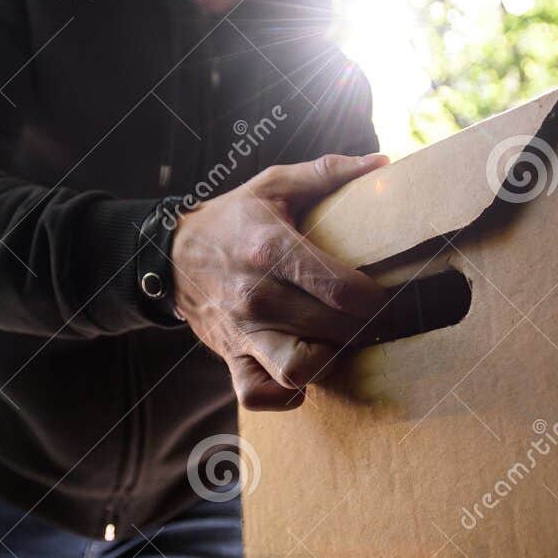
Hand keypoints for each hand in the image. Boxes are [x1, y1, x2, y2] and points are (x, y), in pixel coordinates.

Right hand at [171, 153, 389, 410]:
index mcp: (271, 249)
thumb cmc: (233, 218)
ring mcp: (242, 331)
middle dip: (365, 326)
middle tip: (375, 317)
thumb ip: (328, 172)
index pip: (341, 288)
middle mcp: (256, 295)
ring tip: (336, 339)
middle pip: (333, 329)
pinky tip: (305, 370)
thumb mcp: (273, 185)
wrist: (170, 255)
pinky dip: (287, 394)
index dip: (376, 298)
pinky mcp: (231, 358)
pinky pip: (261, 394)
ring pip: (300, 370)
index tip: (387, 294)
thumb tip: (382, 163)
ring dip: (328, 360)